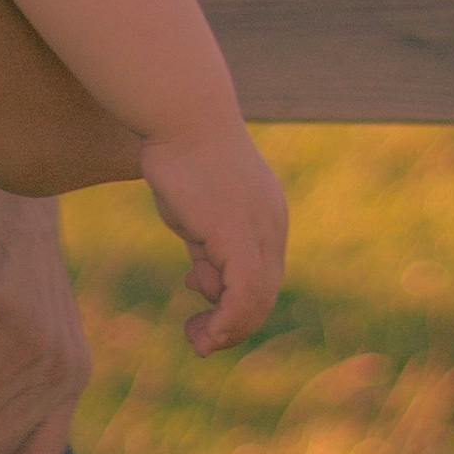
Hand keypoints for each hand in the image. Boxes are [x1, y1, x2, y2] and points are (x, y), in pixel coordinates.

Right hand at [141, 120, 287, 354]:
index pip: (262, 273)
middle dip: (233, 324)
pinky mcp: (238, 237)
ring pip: (257, 301)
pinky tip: (205, 331)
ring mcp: (259, 231)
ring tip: (197, 340)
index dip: (235, 298)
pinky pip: (243, 295)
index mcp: (267, 214)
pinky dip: (228, 322)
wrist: (181, 114)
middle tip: (199, 340)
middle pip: (265, 293)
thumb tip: (204, 283)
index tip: (196, 294)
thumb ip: (206, 247)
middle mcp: (272, 225)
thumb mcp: (197, 211)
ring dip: (227, 331)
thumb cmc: (181, 153)